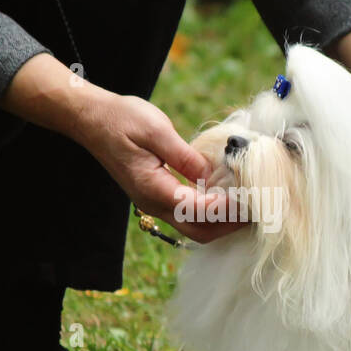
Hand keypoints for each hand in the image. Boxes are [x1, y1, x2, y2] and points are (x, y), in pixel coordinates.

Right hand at [77, 93, 244, 243]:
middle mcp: (153, 204)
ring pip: (194, 228)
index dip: (230, 208)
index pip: (201, 210)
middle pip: (200, 231)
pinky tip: (226, 196)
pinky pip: (187, 215)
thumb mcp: (157, 130)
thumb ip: (185, 156)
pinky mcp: (156, 196)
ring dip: (222, 223)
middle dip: (230, 225)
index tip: (255, 198)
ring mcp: (153, 203)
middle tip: (259, 210)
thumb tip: (211, 175)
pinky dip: (210, 212)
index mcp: (154, 189)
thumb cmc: (122, 119)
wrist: (91, 119)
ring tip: (248, 206)